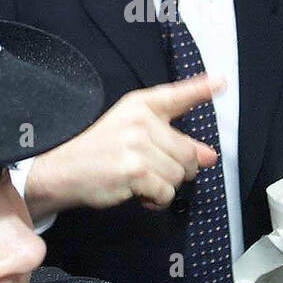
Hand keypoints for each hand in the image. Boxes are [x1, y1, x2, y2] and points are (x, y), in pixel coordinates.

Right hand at [23, 74, 223, 216]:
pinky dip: (155, 200)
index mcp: (140, 105)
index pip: (176, 94)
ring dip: (164, 187)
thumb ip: (174, 140)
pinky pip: (166, 192)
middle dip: (177, 170)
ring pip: (179, 175)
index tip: (221, 82)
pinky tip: (137, 192)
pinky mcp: (134, 169)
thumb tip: (209, 156)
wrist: (61, 172)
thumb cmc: (98, 153)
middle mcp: (140, 119)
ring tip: (139, 181)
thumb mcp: (133, 135)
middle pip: (189, 153)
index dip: (202, 88)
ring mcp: (137, 144)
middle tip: (150, 170)